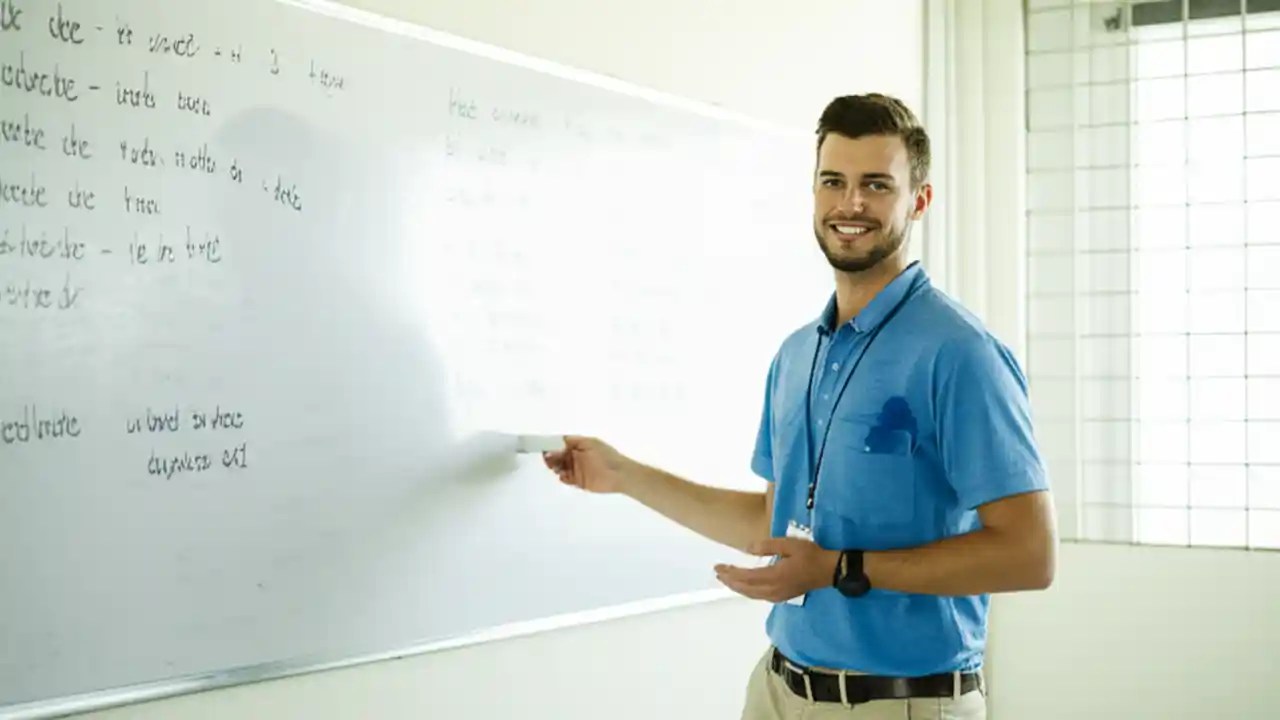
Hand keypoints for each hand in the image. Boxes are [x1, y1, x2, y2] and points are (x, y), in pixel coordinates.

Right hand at [542, 435, 635, 494]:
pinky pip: (567, 479)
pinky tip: (562, 476)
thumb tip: (560, 439)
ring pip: (561, 468)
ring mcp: (578, 470)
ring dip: (555, 467)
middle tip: (548, 459)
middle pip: (559, 457)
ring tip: (556, 468)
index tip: (546, 449)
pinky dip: (563, 478)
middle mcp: (577, 458)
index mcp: (579, 447)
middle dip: (552, 457)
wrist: (619, 474)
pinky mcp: (580, 482)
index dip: (553, 446)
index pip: (561, 445)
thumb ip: (574, 442)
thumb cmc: (605, 457)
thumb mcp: (590, 443)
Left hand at [714, 537, 838, 602]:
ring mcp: (777, 596)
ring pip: (750, 594)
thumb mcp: (789, 544)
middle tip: (718, 571)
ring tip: (726, 578)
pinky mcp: (781, 597)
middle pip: (745, 588)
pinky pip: (758, 596)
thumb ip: (767, 546)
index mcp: (774, 576)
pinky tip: (744, 585)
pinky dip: (747, 591)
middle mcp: (773, 590)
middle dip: (729, 581)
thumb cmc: (810, 555)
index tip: (718, 566)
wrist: (829, 570)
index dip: (730, 573)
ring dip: (736, 587)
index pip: (745, 577)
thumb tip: (747, 548)